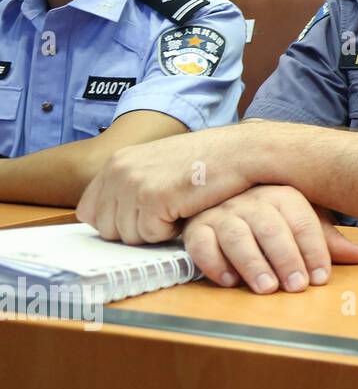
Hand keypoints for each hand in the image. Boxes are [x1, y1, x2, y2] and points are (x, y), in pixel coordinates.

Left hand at [77, 124, 256, 243]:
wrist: (236, 152)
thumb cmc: (204, 161)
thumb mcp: (155, 165)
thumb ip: (128, 185)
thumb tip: (109, 219)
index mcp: (116, 162)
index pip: (89, 210)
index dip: (114, 222)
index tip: (140, 219)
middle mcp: (119, 171)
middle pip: (107, 229)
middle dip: (135, 230)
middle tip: (165, 214)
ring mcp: (134, 184)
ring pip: (129, 237)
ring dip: (155, 231)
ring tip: (177, 208)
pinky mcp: (153, 199)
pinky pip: (151, 236)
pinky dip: (171, 231)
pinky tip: (186, 210)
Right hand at [183, 185, 357, 292]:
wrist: (224, 198)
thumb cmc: (273, 217)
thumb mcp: (303, 223)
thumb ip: (327, 241)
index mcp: (284, 195)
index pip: (303, 221)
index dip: (314, 250)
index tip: (321, 278)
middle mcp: (252, 200)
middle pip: (271, 228)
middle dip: (286, 259)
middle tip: (297, 286)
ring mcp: (222, 212)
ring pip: (236, 236)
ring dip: (252, 263)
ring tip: (266, 288)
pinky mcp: (197, 228)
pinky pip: (201, 244)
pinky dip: (214, 263)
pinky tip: (229, 282)